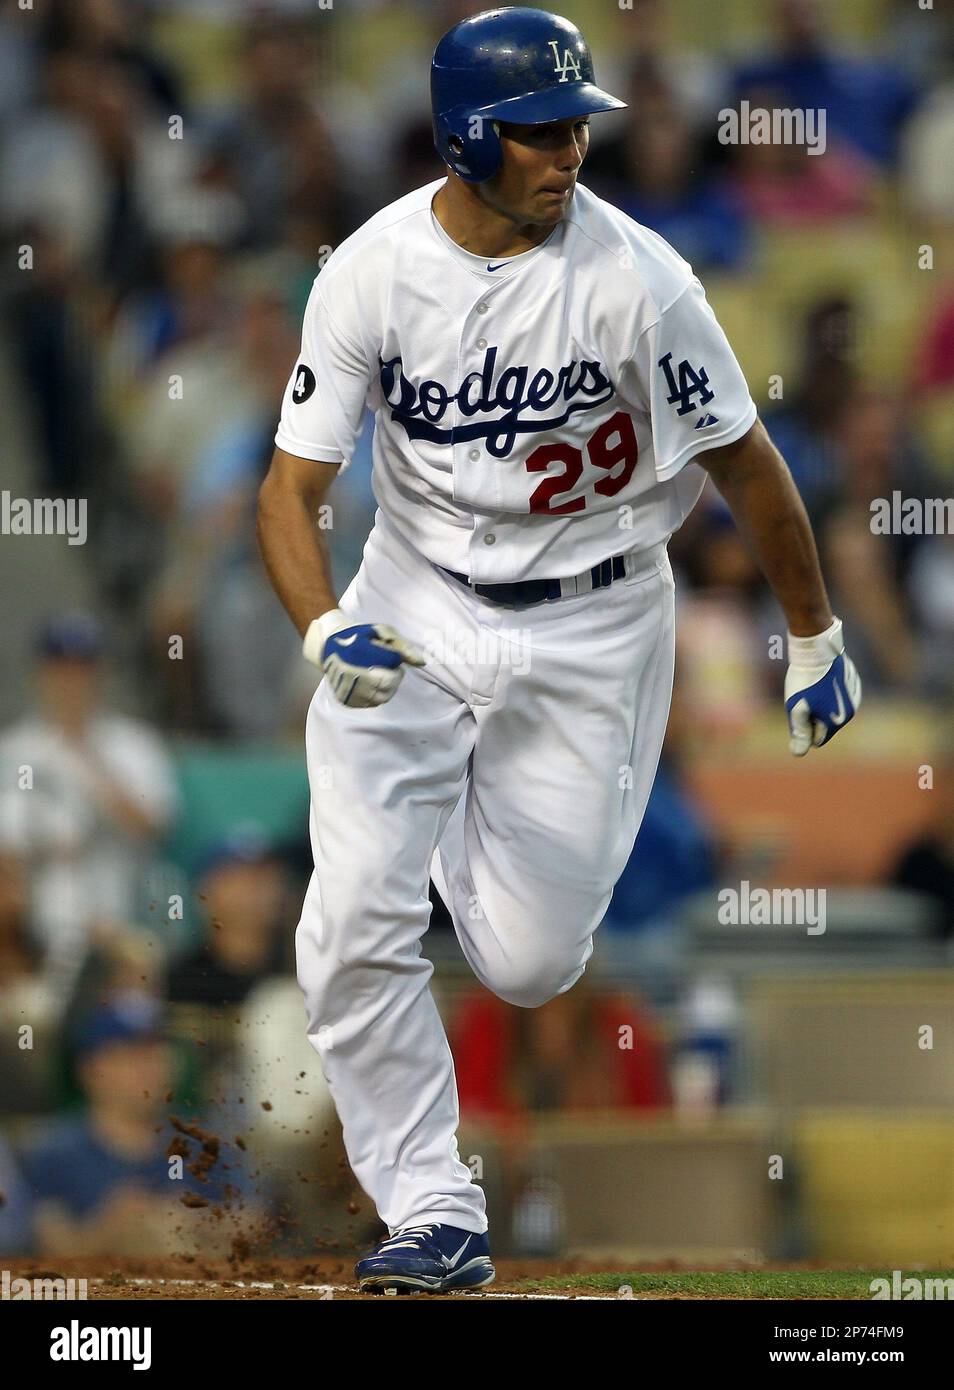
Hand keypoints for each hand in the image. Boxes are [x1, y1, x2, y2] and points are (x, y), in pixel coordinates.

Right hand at [303, 608, 424, 707]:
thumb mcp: (384, 633)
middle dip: (392, 682)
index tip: (396, 666)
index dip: (397, 674)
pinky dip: (374, 696)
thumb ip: (403, 647)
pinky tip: (373, 685)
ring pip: (377, 700)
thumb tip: (422, 662)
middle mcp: (349, 674)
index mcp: (359, 656)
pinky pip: (367, 704)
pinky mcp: (343, 697)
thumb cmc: (361, 635)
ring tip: (381, 677)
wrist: (329, 642)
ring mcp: (345, 688)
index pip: (388, 679)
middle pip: (385, 691)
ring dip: (385, 691)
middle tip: (389, 672)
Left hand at [784, 616, 861, 756]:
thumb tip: (799, 753)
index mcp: (838, 721)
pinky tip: (820, 676)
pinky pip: (836, 693)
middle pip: (824, 725)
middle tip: (804, 697)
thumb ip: (799, 733)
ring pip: (831, 708)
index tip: (799, 711)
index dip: (803, 729)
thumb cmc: (804, 679)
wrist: (817, 647)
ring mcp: (854, 694)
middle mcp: (851, 710)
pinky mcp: (852, 680)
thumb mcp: (796, 708)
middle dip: (812, 717)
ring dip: (820, 703)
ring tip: (812, 685)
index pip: (816, 740)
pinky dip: (827, 689)